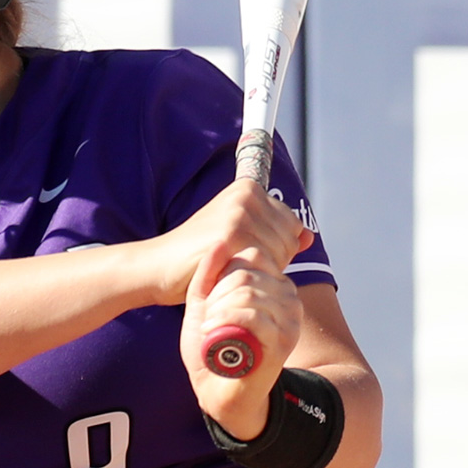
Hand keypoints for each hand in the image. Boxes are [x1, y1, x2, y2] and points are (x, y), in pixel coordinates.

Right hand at [141, 179, 311, 308]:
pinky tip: (226, 275)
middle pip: (289, 241)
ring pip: (279, 255)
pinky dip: (250, 278)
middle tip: (234, 263)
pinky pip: (265, 265)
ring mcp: (239, 213)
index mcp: (249, 189)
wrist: (159, 267)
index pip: (292, 226)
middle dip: (269, 261)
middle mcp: (247, 195)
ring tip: (228, 268)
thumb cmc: (199, 256)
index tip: (243, 252)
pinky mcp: (232, 234)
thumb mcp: (241, 239)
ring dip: (259, 272)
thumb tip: (309, 236)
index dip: (274, 249)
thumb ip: (275, 235)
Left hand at [177, 238, 304, 440]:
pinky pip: (254, 315)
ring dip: (219, 309)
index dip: (223, 271)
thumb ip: (209, 272)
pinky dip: (226, 321)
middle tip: (208, 317)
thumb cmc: (212, 347)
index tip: (211, 297)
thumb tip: (219, 241)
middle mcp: (289, 298)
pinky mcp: (283, 340)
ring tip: (211, 327)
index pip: (252, 255)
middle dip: (217, 293)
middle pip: (247, 273)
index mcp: (274, 285)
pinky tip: (213, 332)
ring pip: (249, 292)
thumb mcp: (204, 303)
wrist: (219, 391)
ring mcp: (289, 319)